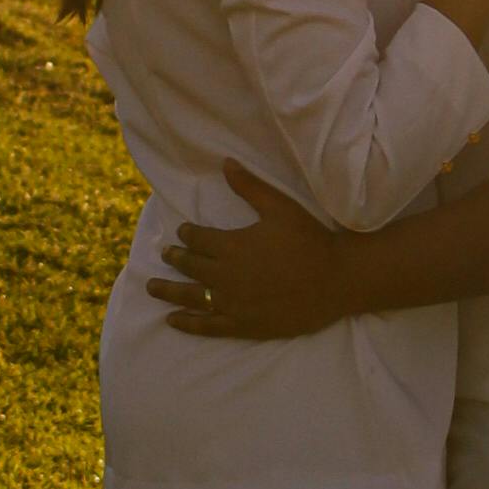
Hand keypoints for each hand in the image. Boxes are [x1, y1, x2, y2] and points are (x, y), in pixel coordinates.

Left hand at [155, 164, 357, 339]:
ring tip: (152, 287)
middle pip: (190, 266)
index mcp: (231, 245)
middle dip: (176, 258)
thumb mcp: (279, 206)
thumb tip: (225, 162)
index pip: (197, 238)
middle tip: (166, 254)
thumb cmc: (309, 239)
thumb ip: (249, 187)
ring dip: (168, 290)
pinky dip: (187, 322)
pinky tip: (172, 319)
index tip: (183, 232)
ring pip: (191, 296)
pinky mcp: (243, 325)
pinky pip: (207, 325)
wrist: (336, 279)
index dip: (187, 234)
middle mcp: (225, 276)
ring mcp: (232, 303)